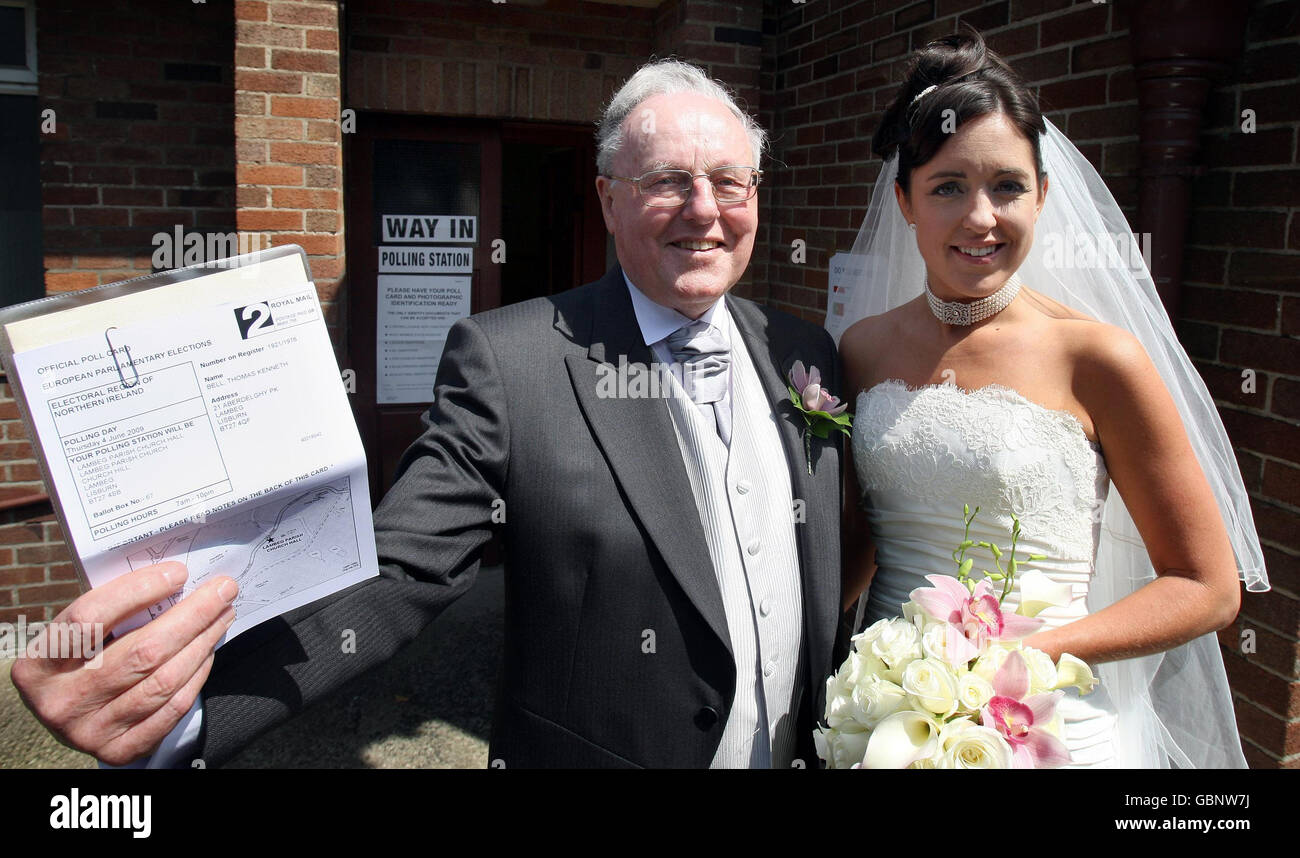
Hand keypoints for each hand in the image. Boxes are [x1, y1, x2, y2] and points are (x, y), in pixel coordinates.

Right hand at [10, 562, 236, 765]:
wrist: (70, 717)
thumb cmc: (80, 661)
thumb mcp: (77, 637)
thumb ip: (113, 610)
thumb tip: (177, 578)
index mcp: (37, 665)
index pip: (90, 618)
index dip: (138, 591)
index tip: (178, 573)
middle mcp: (60, 701)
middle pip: (142, 652)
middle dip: (192, 615)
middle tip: (222, 590)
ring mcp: (89, 731)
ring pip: (164, 680)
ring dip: (203, 642)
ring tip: (222, 616)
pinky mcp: (119, 750)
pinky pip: (172, 708)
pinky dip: (197, 674)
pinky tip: (207, 651)